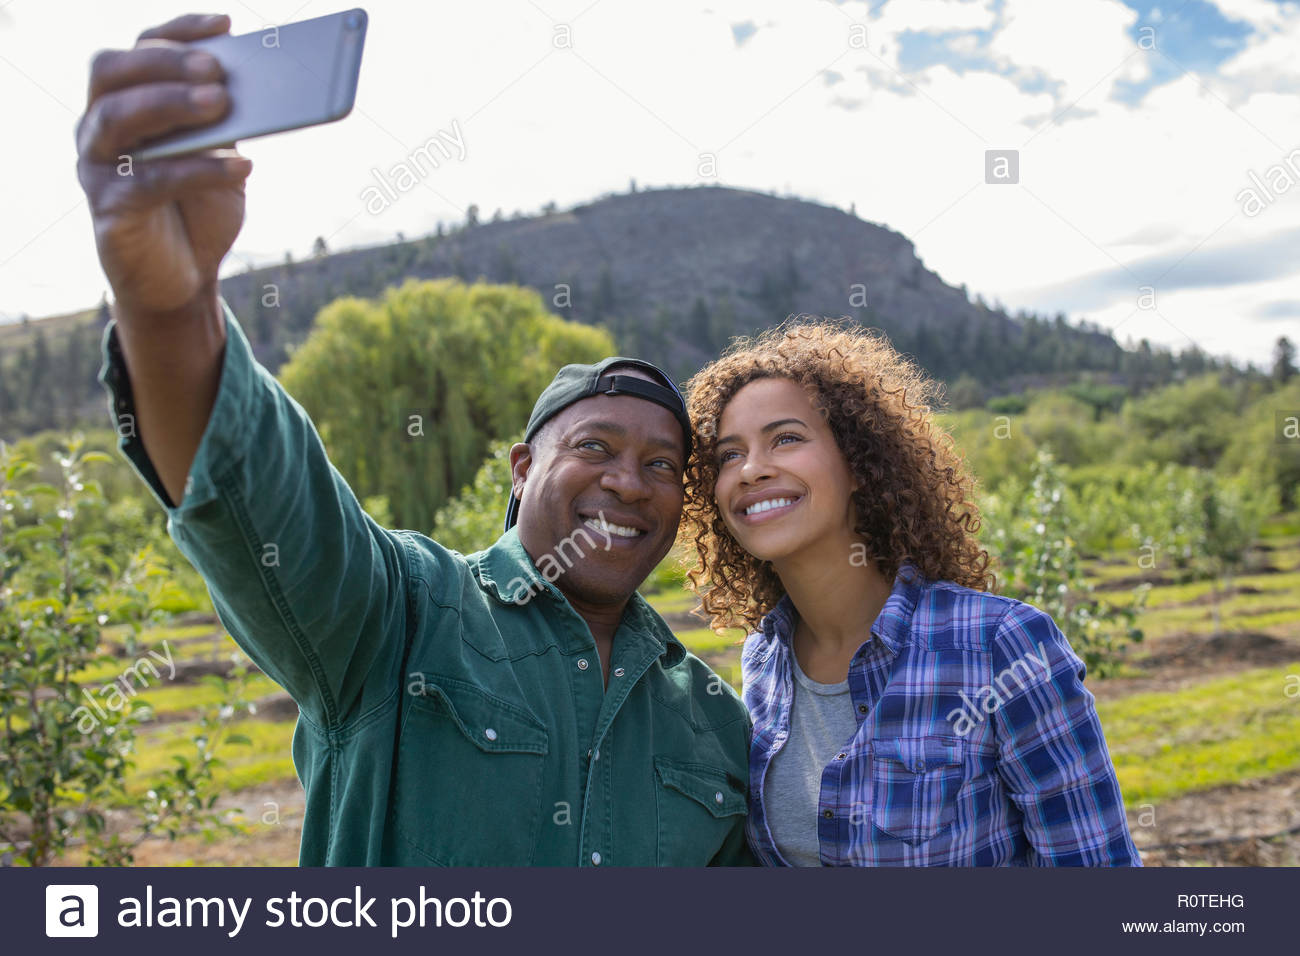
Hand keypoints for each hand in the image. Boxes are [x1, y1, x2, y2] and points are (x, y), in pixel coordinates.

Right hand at [76, 13, 250, 315]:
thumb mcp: (220, 157)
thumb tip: (257, 83)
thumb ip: (226, 123)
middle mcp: (99, 127)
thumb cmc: (200, 209)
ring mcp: (96, 167)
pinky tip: (242, 166)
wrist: (183, 279)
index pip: (140, 49)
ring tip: (223, 104)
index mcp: (126, 103)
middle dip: (165, 63)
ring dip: (170, 104)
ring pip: (117, 118)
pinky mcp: (110, 211)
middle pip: (113, 72)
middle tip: (217, 72)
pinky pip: (148, 180)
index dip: (179, 31)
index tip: (226, 23)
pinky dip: (199, 169)